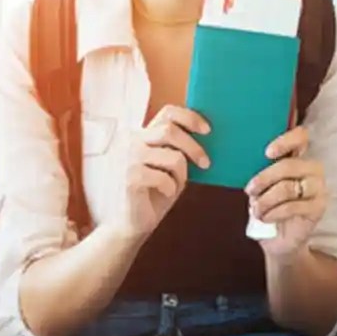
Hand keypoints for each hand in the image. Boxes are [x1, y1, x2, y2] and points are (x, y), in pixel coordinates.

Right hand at [105, 105, 209, 241]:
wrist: (132, 222)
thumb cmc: (155, 192)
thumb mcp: (171, 165)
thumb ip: (180, 148)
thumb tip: (208, 136)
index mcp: (144, 134)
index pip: (168, 112)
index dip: (190, 117)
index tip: (208, 130)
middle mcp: (133, 141)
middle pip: (170, 130)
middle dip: (194, 147)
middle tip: (206, 163)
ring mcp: (128, 158)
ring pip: (172, 156)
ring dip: (181, 174)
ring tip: (174, 184)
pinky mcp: (130, 177)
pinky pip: (164, 177)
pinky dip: (170, 187)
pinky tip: (164, 192)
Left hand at [244, 126, 327, 258]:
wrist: (278, 241)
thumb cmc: (269, 209)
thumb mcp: (261, 187)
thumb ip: (261, 171)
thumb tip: (246, 160)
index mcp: (298, 158)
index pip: (301, 137)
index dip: (285, 141)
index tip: (267, 153)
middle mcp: (313, 170)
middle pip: (289, 165)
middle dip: (264, 178)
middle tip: (250, 190)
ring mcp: (319, 188)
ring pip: (288, 187)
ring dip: (266, 200)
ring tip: (256, 210)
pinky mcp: (319, 208)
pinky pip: (292, 206)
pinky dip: (273, 213)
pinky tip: (266, 218)